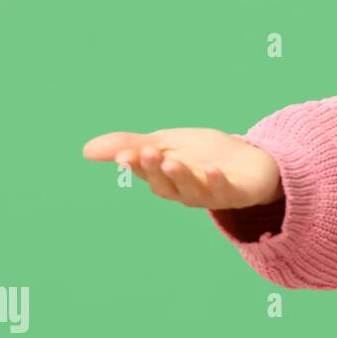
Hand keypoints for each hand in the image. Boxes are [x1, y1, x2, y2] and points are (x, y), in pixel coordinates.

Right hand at [82, 127, 282, 208]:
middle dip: (155, 169)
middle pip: (166, 184)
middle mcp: (185, 191)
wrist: (251, 162)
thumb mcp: (167, 143)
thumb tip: (85, 150)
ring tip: (172, 161)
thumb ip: (131, 145)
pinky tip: (212, 170)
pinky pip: (225, 191)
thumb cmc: (205, 154)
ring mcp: (210, 194)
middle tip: (146, 152)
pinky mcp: (236, 193)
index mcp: (166, 179)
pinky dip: (218, 182)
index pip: (146, 173)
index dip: (136, 164)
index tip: (124, 154)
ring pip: (192, 190)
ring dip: (181, 176)